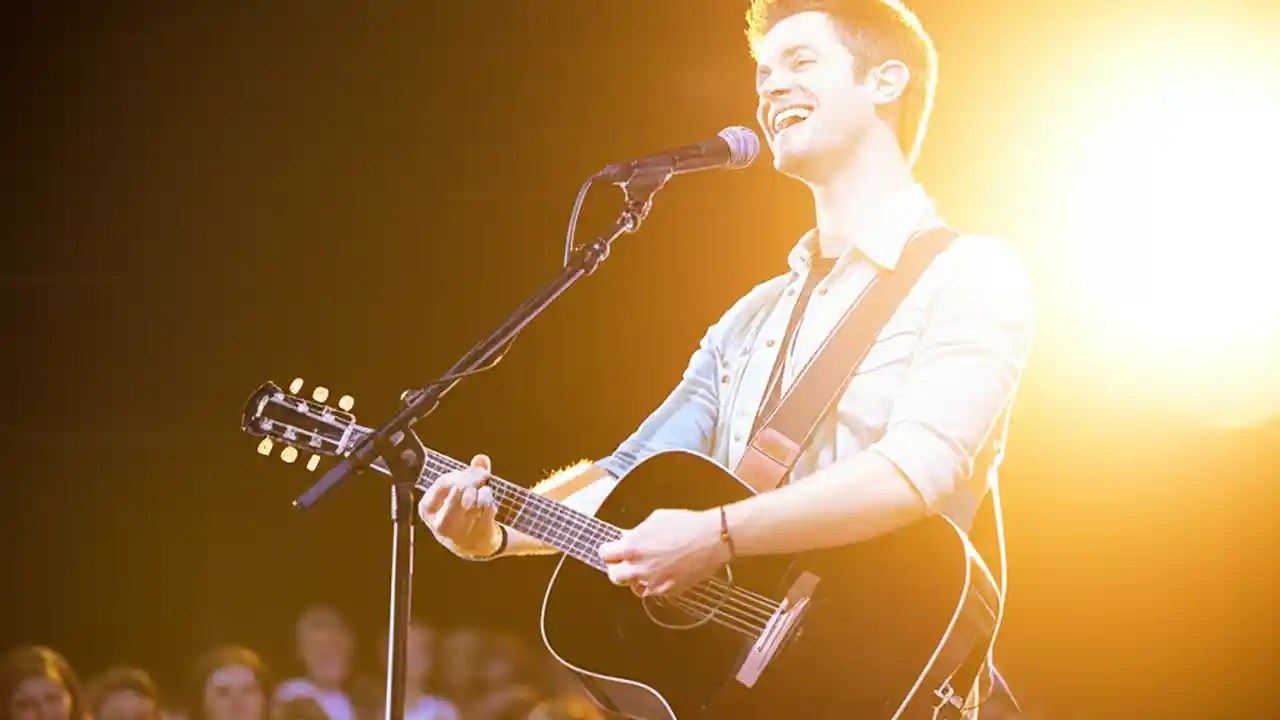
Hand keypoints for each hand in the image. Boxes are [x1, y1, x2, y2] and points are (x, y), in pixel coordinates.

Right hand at [418, 454, 501, 558]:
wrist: (473, 545)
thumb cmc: (462, 512)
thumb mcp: (459, 492)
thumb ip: (471, 472)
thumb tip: (481, 459)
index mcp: (428, 509)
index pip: (443, 482)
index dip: (462, 473)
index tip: (475, 471)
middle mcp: (439, 523)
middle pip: (459, 488)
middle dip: (474, 479)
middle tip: (483, 477)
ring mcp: (459, 532)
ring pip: (475, 497)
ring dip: (484, 491)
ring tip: (484, 494)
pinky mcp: (477, 536)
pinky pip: (487, 507)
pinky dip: (490, 501)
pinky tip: (489, 506)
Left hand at [598, 508, 729, 597]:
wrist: (712, 539)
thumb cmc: (685, 525)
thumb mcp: (655, 520)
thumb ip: (636, 533)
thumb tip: (627, 538)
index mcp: (632, 547)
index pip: (605, 554)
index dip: (609, 550)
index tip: (613, 549)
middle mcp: (638, 568)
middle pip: (614, 576)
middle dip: (618, 567)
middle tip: (627, 561)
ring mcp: (653, 583)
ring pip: (633, 587)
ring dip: (636, 578)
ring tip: (649, 566)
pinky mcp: (668, 591)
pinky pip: (652, 591)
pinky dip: (654, 584)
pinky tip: (664, 571)